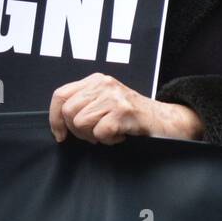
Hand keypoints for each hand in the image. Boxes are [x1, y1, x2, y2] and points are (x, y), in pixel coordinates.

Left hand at [49, 73, 202, 144]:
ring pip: (81, 123)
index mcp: (95, 80)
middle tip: (96, 134)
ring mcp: (114, 97)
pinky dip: (109, 140)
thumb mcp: (105, 102)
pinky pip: (100, 132)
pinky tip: (120, 135)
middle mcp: (103, 84)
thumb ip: (84, 105)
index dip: (54, 118)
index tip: (60, 134)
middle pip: (68, 112)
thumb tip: (57, 122)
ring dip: (94, 136)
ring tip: (110, 133)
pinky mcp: (124, 111)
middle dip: (78, 131)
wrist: (167, 120)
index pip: (60, 95)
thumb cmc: (133, 116)